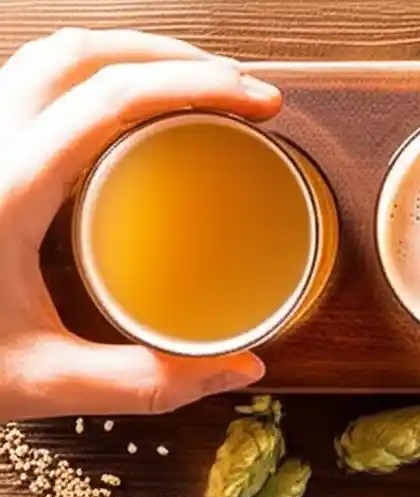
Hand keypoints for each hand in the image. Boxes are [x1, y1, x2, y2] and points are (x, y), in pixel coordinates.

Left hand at [0, 29, 282, 421]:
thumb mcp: (39, 381)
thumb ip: (145, 380)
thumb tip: (236, 369)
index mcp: (2, 194)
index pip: (110, 99)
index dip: (196, 83)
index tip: (255, 100)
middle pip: (81, 53)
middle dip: (172, 54)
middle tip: (234, 84)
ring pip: (47, 57)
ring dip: (126, 55)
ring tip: (188, 82)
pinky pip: (27, 86)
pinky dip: (88, 80)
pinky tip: (123, 117)